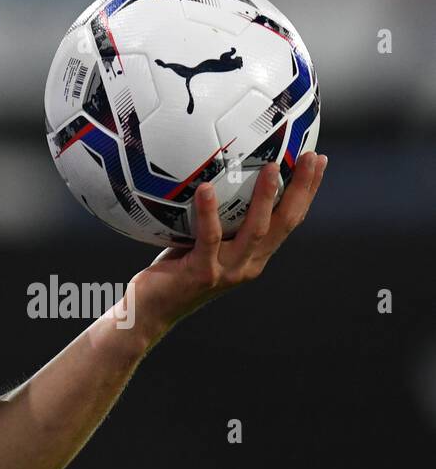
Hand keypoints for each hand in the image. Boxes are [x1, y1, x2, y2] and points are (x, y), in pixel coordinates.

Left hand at [126, 150, 327, 344]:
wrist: (151, 311)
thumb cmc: (172, 271)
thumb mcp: (199, 242)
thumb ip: (214, 218)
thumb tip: (211, 173)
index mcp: (253, 256)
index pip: (288, 221)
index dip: (306, 192)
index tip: (317, 161)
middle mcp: (248, 264)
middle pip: (284, 223)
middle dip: (302, 190)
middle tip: (311, 158)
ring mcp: (227, 270)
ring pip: (255, 231)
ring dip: (266, 198)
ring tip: (272, 168)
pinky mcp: (202, 273)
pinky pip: (209, 238)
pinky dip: (209, 212)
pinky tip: (206, 188)